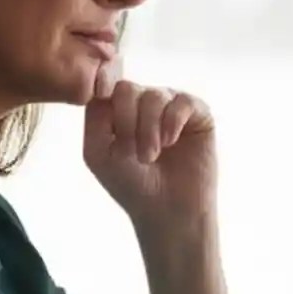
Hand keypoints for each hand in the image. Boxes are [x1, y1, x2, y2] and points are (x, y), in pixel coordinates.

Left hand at [83, 59, 217, 229]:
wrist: (168, 211)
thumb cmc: (131, 184)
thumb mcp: (97, 151)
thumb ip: (94, 115)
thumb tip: (106, 82)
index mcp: (118, 108)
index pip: (105, 86)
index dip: (106, 104)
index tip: (111, 131)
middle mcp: (145, 102)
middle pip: (128, 89)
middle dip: (128, 123)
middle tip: (136, 154)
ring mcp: (172, 106)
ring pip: (155, 95)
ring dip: (150, 129)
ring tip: (151, 156)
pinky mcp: (198, 114)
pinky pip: (183, 102)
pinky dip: (173, 121)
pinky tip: (171, 142)